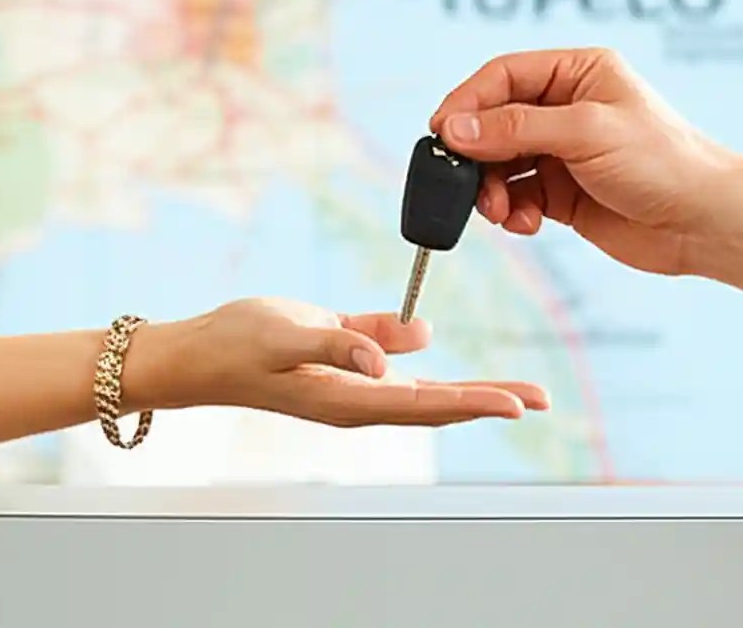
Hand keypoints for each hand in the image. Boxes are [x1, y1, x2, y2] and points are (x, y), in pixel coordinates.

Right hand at [147, 298, 548, 426]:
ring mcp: (354, 383)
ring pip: (426, 388)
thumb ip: (338, 345)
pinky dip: (425, 358)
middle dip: (492, 401)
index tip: (519, 405)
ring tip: (516, 388)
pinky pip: (393, 358)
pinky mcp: (344, 359)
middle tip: (542, 399)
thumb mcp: (285, 337)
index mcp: (351, 399)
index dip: (477, 403)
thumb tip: (390, 364)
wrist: (199, 351)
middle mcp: (360, 398)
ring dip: (472, 388)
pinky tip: (442, 349)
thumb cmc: (235, 345)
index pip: (429, 405)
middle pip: (441, 404)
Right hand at [430, 48, 742, 274]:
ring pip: (500, 164)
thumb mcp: (585, 132)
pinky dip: (512, 211)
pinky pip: (517, 197)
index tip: (441, 132)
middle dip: (476, 153)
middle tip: (461, 180)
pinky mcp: (563, 194)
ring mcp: (563, 153)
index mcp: (578, 72)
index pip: (504, 76)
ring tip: (497, 211)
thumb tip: (455, 129)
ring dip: (490, 189)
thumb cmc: (664, 162)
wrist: (706, 222)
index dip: (468, 102)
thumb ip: (516, 129)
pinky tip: (525, 223)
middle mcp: (567, 108)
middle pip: (494, 121)